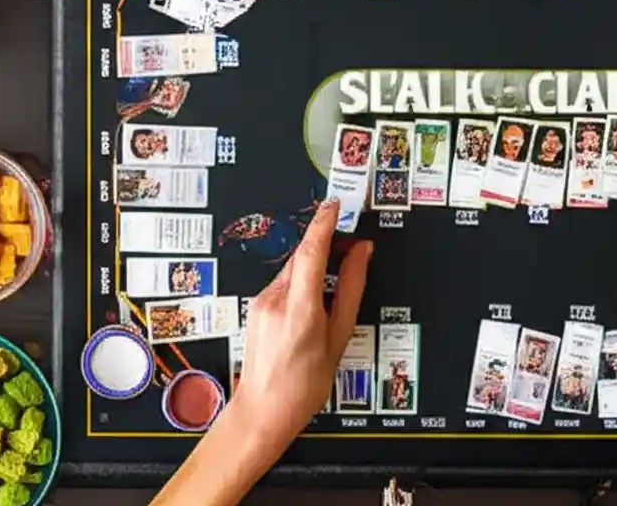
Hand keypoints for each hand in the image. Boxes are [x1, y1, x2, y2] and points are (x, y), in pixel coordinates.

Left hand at [234, 199, 372, 438]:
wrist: (263, 411)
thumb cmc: (304, 384)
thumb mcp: (339, 337)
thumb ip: (351, 289)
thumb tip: (361, 254)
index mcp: (300, 310)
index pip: (310, 252)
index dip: (324, 224)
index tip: (336, 205)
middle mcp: (275, 300)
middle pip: (302, 257)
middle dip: (324, 246)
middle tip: (350, 246)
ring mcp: (261, 303)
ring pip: (292, 270)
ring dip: (313, 268)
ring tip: (331, 291)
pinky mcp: (256, 307)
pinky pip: (282, 283)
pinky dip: (300, 283)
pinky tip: (311, 306)